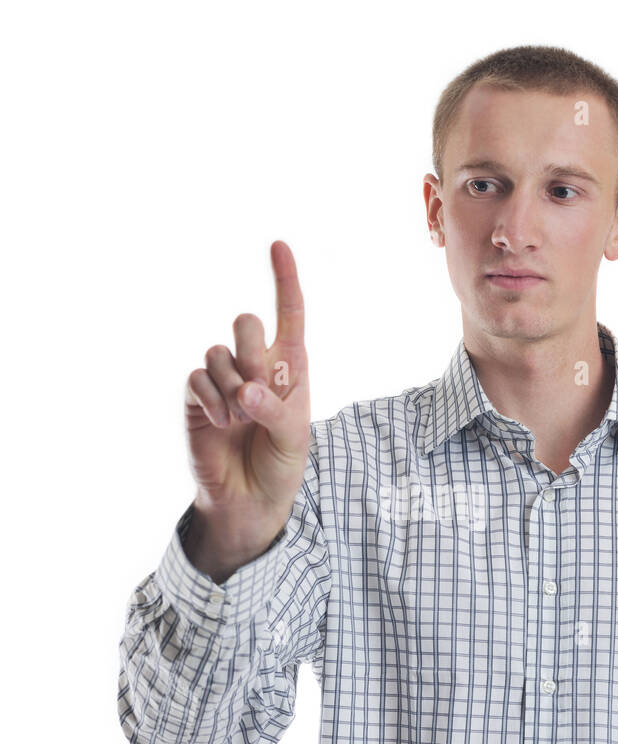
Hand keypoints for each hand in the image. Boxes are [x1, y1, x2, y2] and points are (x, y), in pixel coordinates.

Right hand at [182, 240, 309, 571]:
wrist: (249, 499)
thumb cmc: (280, 464)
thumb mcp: (293, 438)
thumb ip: (275, 410)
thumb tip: (245, 391)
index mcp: (290, 367)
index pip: (289, 314)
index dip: (284, 279)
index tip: (278, 244)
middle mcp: (255, 366)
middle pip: (247, 323)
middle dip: (252, 352)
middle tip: (256, 391)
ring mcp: (224, 379)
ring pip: (219, 351)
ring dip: (231, 386)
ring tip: (239, 418)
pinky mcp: (197, 396)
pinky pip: (198, 377)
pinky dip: (211, 400)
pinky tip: (221, 424)